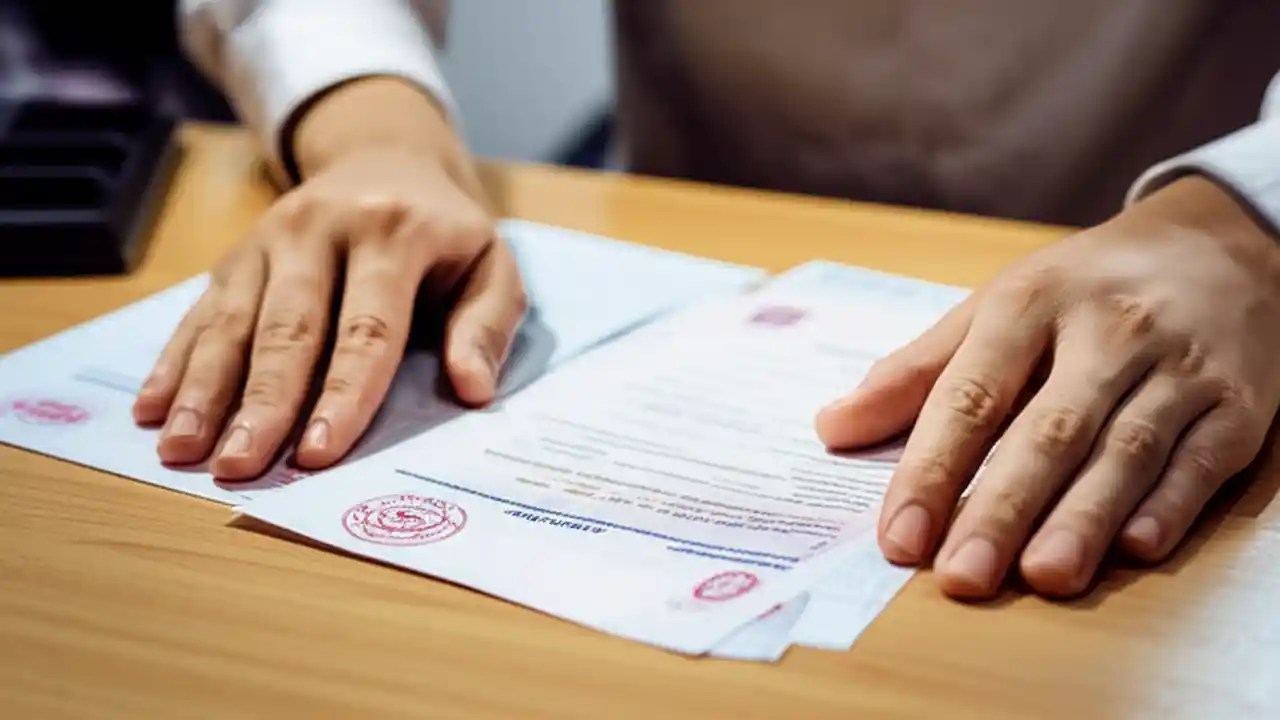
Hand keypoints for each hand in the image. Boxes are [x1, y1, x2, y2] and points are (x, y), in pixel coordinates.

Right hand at [131, 144, 524, 478]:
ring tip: (182, 451)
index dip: (343, 394)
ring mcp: (268, 240)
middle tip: (238, 466)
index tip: (319, 453)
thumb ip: (487, 326)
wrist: (385, 159)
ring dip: (204, 390)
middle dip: (261, 404)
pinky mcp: (235, 256)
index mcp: (394, 235)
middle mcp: (321, 230)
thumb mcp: (491, 265)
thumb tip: (472, 389)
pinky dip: (174, 362)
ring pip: (233, 322)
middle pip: (288, 329)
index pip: (367, 328)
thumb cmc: (445, 235)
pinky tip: (152, 409)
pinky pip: (200, 313)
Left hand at [816, 176, 1279, 598]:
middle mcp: (1106, 331)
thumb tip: (832, 428)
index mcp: (1029, 304)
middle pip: (1048, 429)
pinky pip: (1204, 457)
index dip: (931, 469)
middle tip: (961, 576)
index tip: (898, 538)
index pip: (970, 396)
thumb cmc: (1081, 289)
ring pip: (1127, 448)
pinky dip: (1173, 502)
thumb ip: (915, 370)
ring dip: (1084, 516)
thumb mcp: (995, 307)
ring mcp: (1178, 366)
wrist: (1220, 243)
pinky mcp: (1240, 402)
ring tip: (1043, 577)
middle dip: (1002, 507)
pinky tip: (1137, 547)